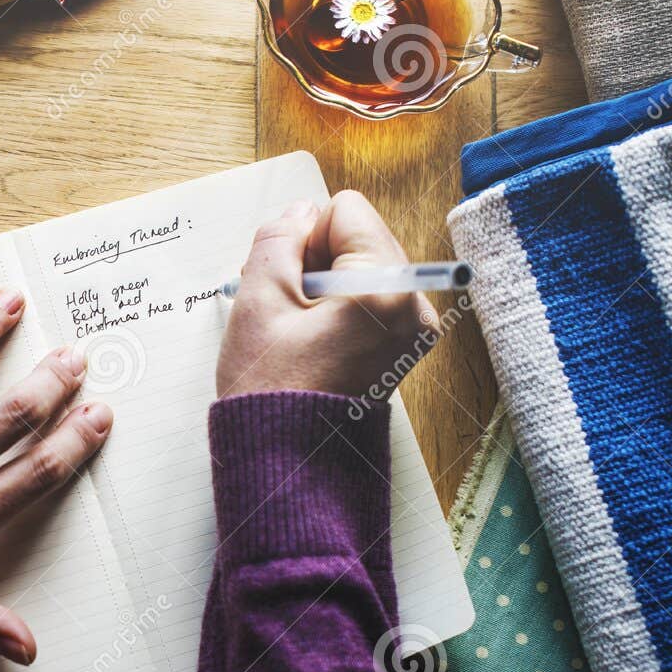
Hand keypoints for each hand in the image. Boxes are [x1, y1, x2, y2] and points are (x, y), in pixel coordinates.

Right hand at [215, 191, 439, 398]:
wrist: (288, 460)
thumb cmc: (271, 390)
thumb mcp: (259, 300)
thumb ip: (278, 239)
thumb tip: (300, 213)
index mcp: (386, 288)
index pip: (345, 211)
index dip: (304, 239)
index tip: (288, 284)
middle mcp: (412, 304)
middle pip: (359, 239)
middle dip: (316, 263)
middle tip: (289, 311)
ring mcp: (411, 329)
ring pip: (360, 269)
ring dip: (322, 287)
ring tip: (298, 330)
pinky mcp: (401, 346)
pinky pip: (367, 300)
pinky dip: (336, 309)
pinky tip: (312, 340)